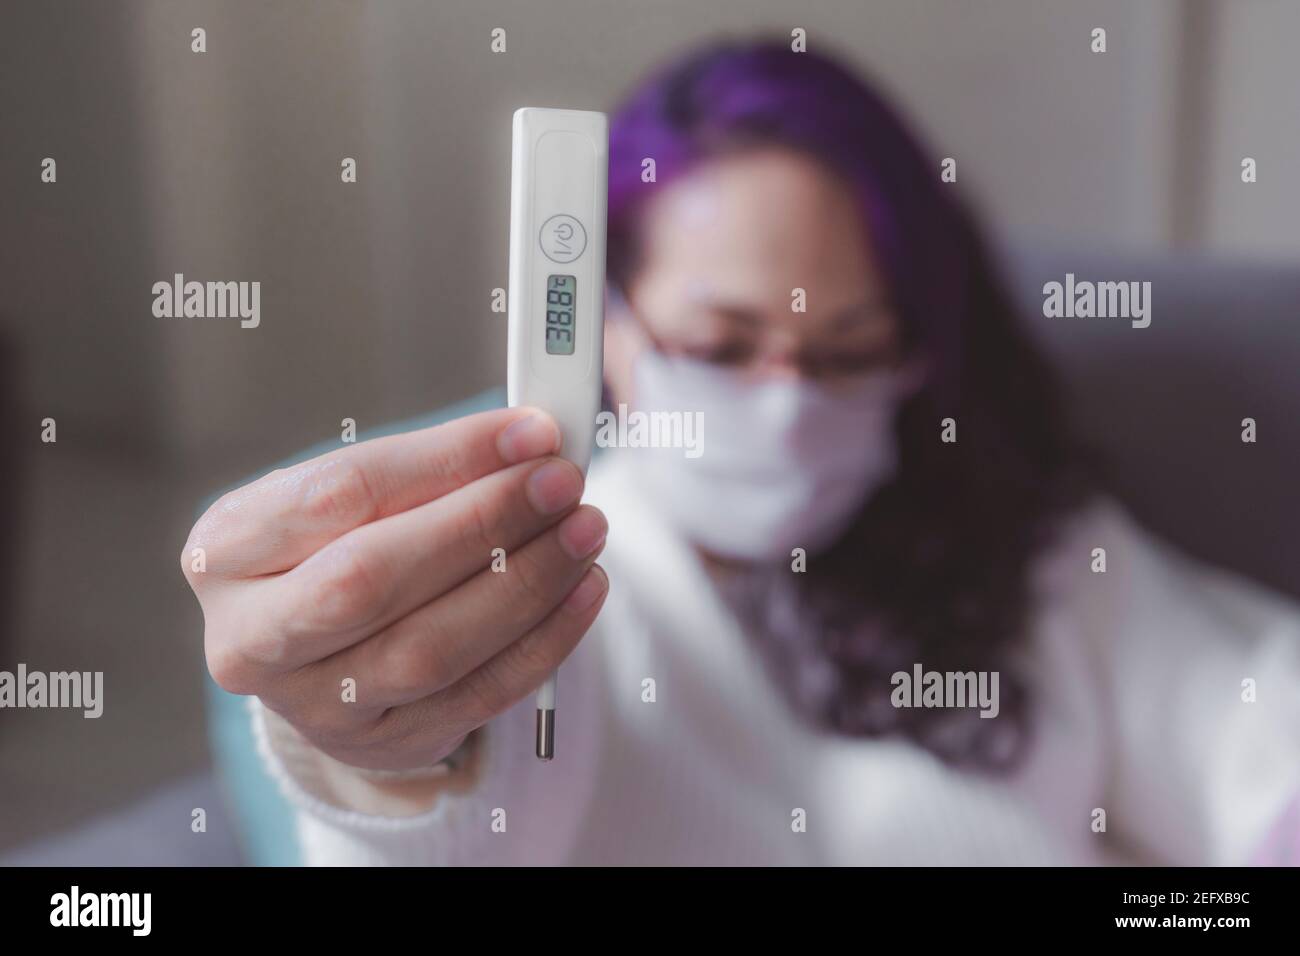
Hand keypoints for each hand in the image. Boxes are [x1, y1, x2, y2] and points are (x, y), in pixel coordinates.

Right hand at [182, 408, 607, 771]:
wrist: (320, 652)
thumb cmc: (337, 545)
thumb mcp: (352, 497)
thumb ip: (430, 468)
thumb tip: (531, 440)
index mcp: (227, 548)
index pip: (340, 493)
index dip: (444, 460)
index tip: (530, 433)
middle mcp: (252, 637)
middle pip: (371, 579)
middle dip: (482, 525)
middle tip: (562, 483)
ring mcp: (314, 705)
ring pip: (429, 649)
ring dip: (525, 584)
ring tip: (584, 531)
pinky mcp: (383, 744)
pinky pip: (477, 697)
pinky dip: (544, 640)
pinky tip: (583, 589)